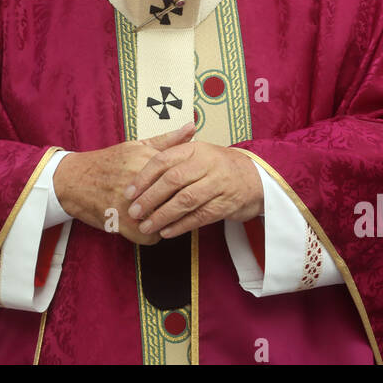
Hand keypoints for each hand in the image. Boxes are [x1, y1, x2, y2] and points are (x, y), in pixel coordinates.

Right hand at [53, 122, 196, 245]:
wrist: (74, 180)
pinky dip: (150, 235)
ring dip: (166, 222)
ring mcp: (131, 204)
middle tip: (180, 206)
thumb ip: (167, 140)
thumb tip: (192, 127)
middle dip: (180, 205)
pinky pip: (150, 237)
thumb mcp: (136, 146)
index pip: (181, 177)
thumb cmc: (108, 162)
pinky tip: (147, 225)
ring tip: (162, 216)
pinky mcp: (122, 223)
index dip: (188, 186)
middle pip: (175, 200)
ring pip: (165, 221)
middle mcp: (139, 181)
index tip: (190, 189)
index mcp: (146, 160)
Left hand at [126, 141, 263, 238]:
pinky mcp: (226, 204)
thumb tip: (140, 151)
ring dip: (163, 215)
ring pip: (186, 200)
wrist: (254, 179)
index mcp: (195, 149)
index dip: (143, 177)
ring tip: (146, 226)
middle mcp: (207, 164)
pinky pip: (200, 216)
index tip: (128, 192)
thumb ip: (172, 152)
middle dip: (150, 198)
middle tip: (134, 212)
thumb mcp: (197, 152)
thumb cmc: (216, 166)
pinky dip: (181, 226)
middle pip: (173, 181)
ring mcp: (218, 184)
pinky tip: (166, 232)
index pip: (163, 160)